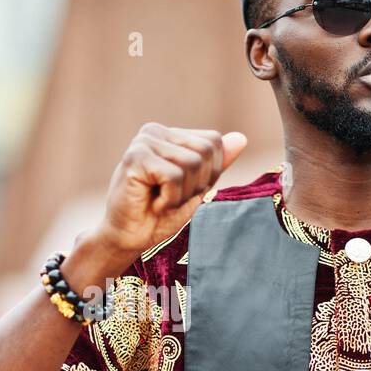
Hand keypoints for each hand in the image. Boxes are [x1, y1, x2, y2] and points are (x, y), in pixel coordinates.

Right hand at [90, 123, 247, 261]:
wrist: (128, 239)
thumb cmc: (160, 215)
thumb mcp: (197, 188)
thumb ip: (216, 163)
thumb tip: (242, 138)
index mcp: (170, 135)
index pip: (213, 142)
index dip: (209, 174)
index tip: (183, 191)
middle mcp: (154, 131)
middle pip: (205, 152)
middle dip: (196, 185)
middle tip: (170, 198)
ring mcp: (143, 142)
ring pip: (192, 164)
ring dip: (181, 195)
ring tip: (161, 201)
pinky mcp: (135, 157)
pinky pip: (174, 176)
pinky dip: (169, 199)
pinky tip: (152, 204)